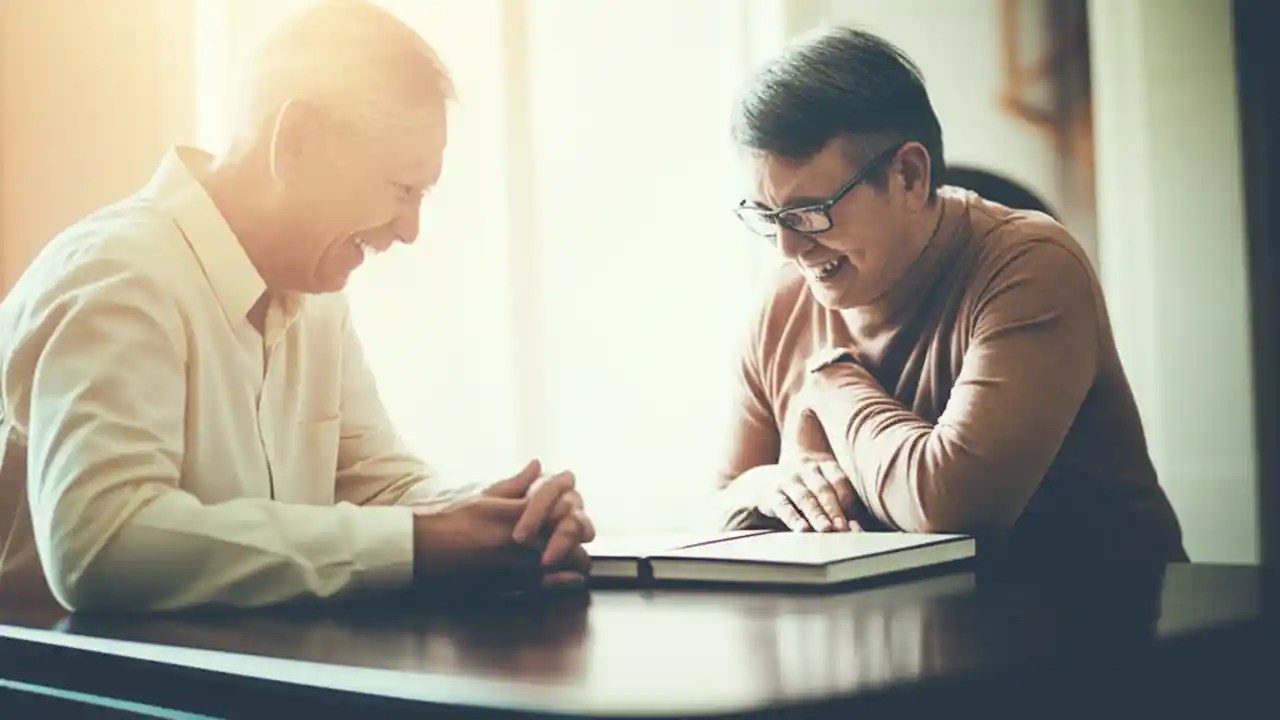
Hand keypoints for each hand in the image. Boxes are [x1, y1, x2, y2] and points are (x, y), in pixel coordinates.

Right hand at [411, 460, 592, 589]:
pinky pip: (559, 584)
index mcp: (522, 512)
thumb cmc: (456, 522)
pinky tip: (569, 577)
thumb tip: (537, 465)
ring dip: (576, 554)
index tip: (571, 505)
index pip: (567, 504)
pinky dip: (568, 580)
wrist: (431, 553)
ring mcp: (528, 564)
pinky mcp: (521, 586)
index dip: (573, 504)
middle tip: (576, 531)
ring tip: (571, 553)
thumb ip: (517, 483)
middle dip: (579, 529)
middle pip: (578, 531)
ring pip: (575, 559)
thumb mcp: (487, 497)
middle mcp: (529, 538)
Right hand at [751, 455, 860, 532]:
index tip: (855, 523)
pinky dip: (793, 518)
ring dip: (817, 514)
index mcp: (823, 464)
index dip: (849, 501)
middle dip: (834, 509)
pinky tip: (802, 529)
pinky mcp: (769, 493)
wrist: (757, 482)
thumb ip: (837, 505)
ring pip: (805, 497)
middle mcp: (805, 468)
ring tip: (826, 529)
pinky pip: (782, 506)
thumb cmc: (800, 490)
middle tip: (844, 528)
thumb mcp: (818, 489)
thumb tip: (857, 529)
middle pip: (823, 489)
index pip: (839, 480)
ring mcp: (786, 479)